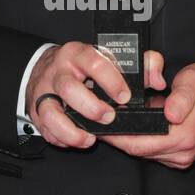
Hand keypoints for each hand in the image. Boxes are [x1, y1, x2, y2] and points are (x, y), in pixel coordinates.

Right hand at [26, 43, 166, 149]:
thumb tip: (157, 79)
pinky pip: (45, 128)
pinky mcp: (37, 111)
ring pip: (50, 112)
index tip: (125, 96)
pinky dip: (60, 138)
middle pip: (69, 88)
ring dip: (71, 129)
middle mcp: (59, 72)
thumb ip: (142, 64)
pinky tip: (76, 139)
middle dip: (91, 107)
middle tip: (109, 117)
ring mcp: (45, 92)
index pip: (94, 62)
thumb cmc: (85, 67)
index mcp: (79, 54)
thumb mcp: (113, 59)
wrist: (46, 69)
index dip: (111, 80)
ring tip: (89, 139)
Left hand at [97, 61, 194, 169]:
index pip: (141, 143)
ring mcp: (180, 157)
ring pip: (143, 153)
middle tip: (100, 123)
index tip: (103, 125)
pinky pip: (151, 152)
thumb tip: (171, 114)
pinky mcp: (177, 157)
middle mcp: (183, 152)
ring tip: (113, 123)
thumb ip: (182, 96)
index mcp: (186, 136)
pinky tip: (132, 129)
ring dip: (128, 140)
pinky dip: (139, 141)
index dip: (119, 136)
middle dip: (118, 138)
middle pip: (138, 151)